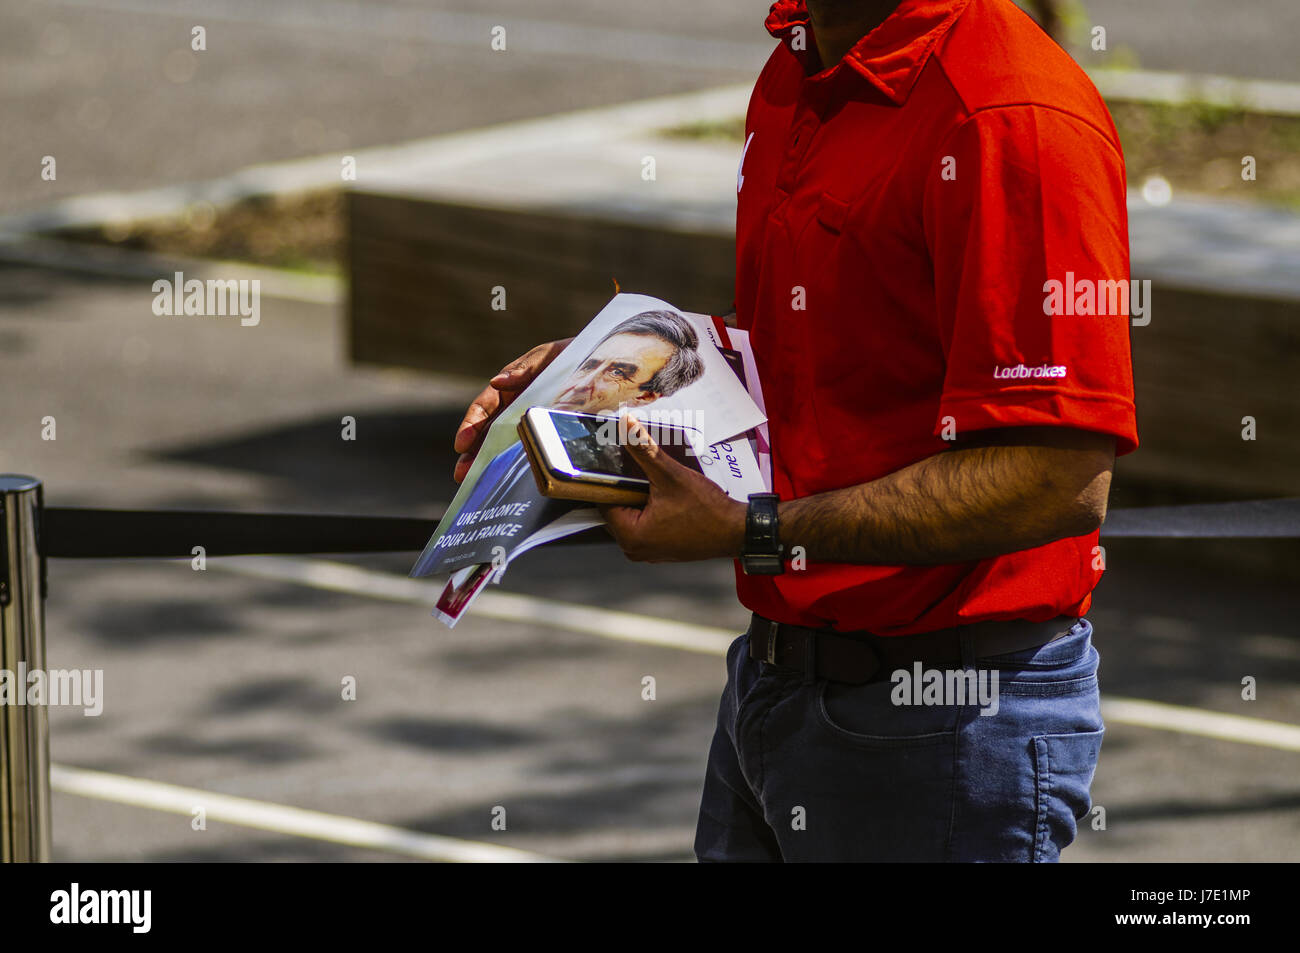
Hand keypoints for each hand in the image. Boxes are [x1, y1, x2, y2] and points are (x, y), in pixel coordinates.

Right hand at [452, 337, 573, 482]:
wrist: (606, 362)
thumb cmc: (572, 354)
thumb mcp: (548, 356)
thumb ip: (525, 368)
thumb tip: (497, 382)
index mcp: (512, 387)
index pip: (485, 406)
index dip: (472, 424)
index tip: (462, 443)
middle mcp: (517, 407)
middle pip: (489, 431)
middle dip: (473, 452)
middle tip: (461, 472)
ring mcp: (532, 423)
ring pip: (505, 444)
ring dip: (488, 463)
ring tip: (473, 480)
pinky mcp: (550, 435)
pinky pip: (532, 450)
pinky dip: (518, 465)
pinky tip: (510, 481)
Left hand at [598, 414, 746, 562]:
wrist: (735, 530)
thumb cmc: (708, 511)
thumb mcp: (671, 475)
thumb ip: (644, 450)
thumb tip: (627, 425)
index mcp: (630, 535)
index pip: (604, 501)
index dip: (612, 481)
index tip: (621, 466)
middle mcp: (634, 549)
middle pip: (616, 509)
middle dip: (628, 490)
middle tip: (647, 478)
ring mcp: (647, 551)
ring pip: (631, 516)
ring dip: (640, 499)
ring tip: (658, 488)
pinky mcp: (659, 548)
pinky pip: (644, 525)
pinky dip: (650, 511)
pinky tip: (665, 500)